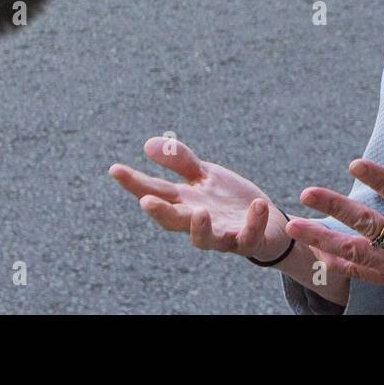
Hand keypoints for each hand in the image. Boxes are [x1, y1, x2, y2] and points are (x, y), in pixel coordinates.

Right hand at [108, 137, 288, 260]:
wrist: (268, 223)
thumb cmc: (228, 201)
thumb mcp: (206, 175)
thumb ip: (180, 161)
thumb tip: (146, 144)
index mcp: (185, 203)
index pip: (155, 192)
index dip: (134, 183)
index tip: (115, 168)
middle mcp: (198, 221)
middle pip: (173, 221)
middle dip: (160, 212)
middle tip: (146, 202)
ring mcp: (222, 234)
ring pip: (205, 240)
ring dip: (201, 228)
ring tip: (200, 211)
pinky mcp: (248, 240)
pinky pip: (249, 235)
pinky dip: (253, 221)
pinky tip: (257, 204)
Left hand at [286, 158, 383, 313]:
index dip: (378, 180)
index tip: (355, 163)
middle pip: (366, 225)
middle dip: (333, 208)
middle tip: (306, 192)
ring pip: (354, 251)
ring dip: (322, 238)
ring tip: (293, 225)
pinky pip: (362, 273)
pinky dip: (338, 264)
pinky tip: (317, 255)